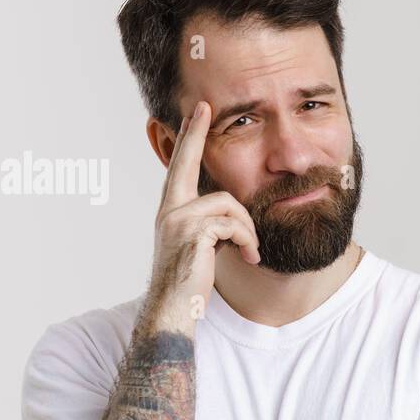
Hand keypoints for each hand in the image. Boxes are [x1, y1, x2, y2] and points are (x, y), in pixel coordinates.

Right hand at [149, 100, 259, 330]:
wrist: (174, 312)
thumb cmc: (191, 283)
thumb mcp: (203, 247)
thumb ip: (212, 223)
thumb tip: (233, 212)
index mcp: (171, 210)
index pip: (180, 167)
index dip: (189, 138)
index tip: (197, 112)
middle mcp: (169, 210)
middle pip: (187, 162)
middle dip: (196, 133)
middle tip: (205, 106)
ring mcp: (177, 220)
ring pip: (228, 203)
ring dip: (248, 229)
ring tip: (250, 252)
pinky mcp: (192, 233)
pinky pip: (234, 224)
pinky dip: (247, 241)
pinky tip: (248, 259)